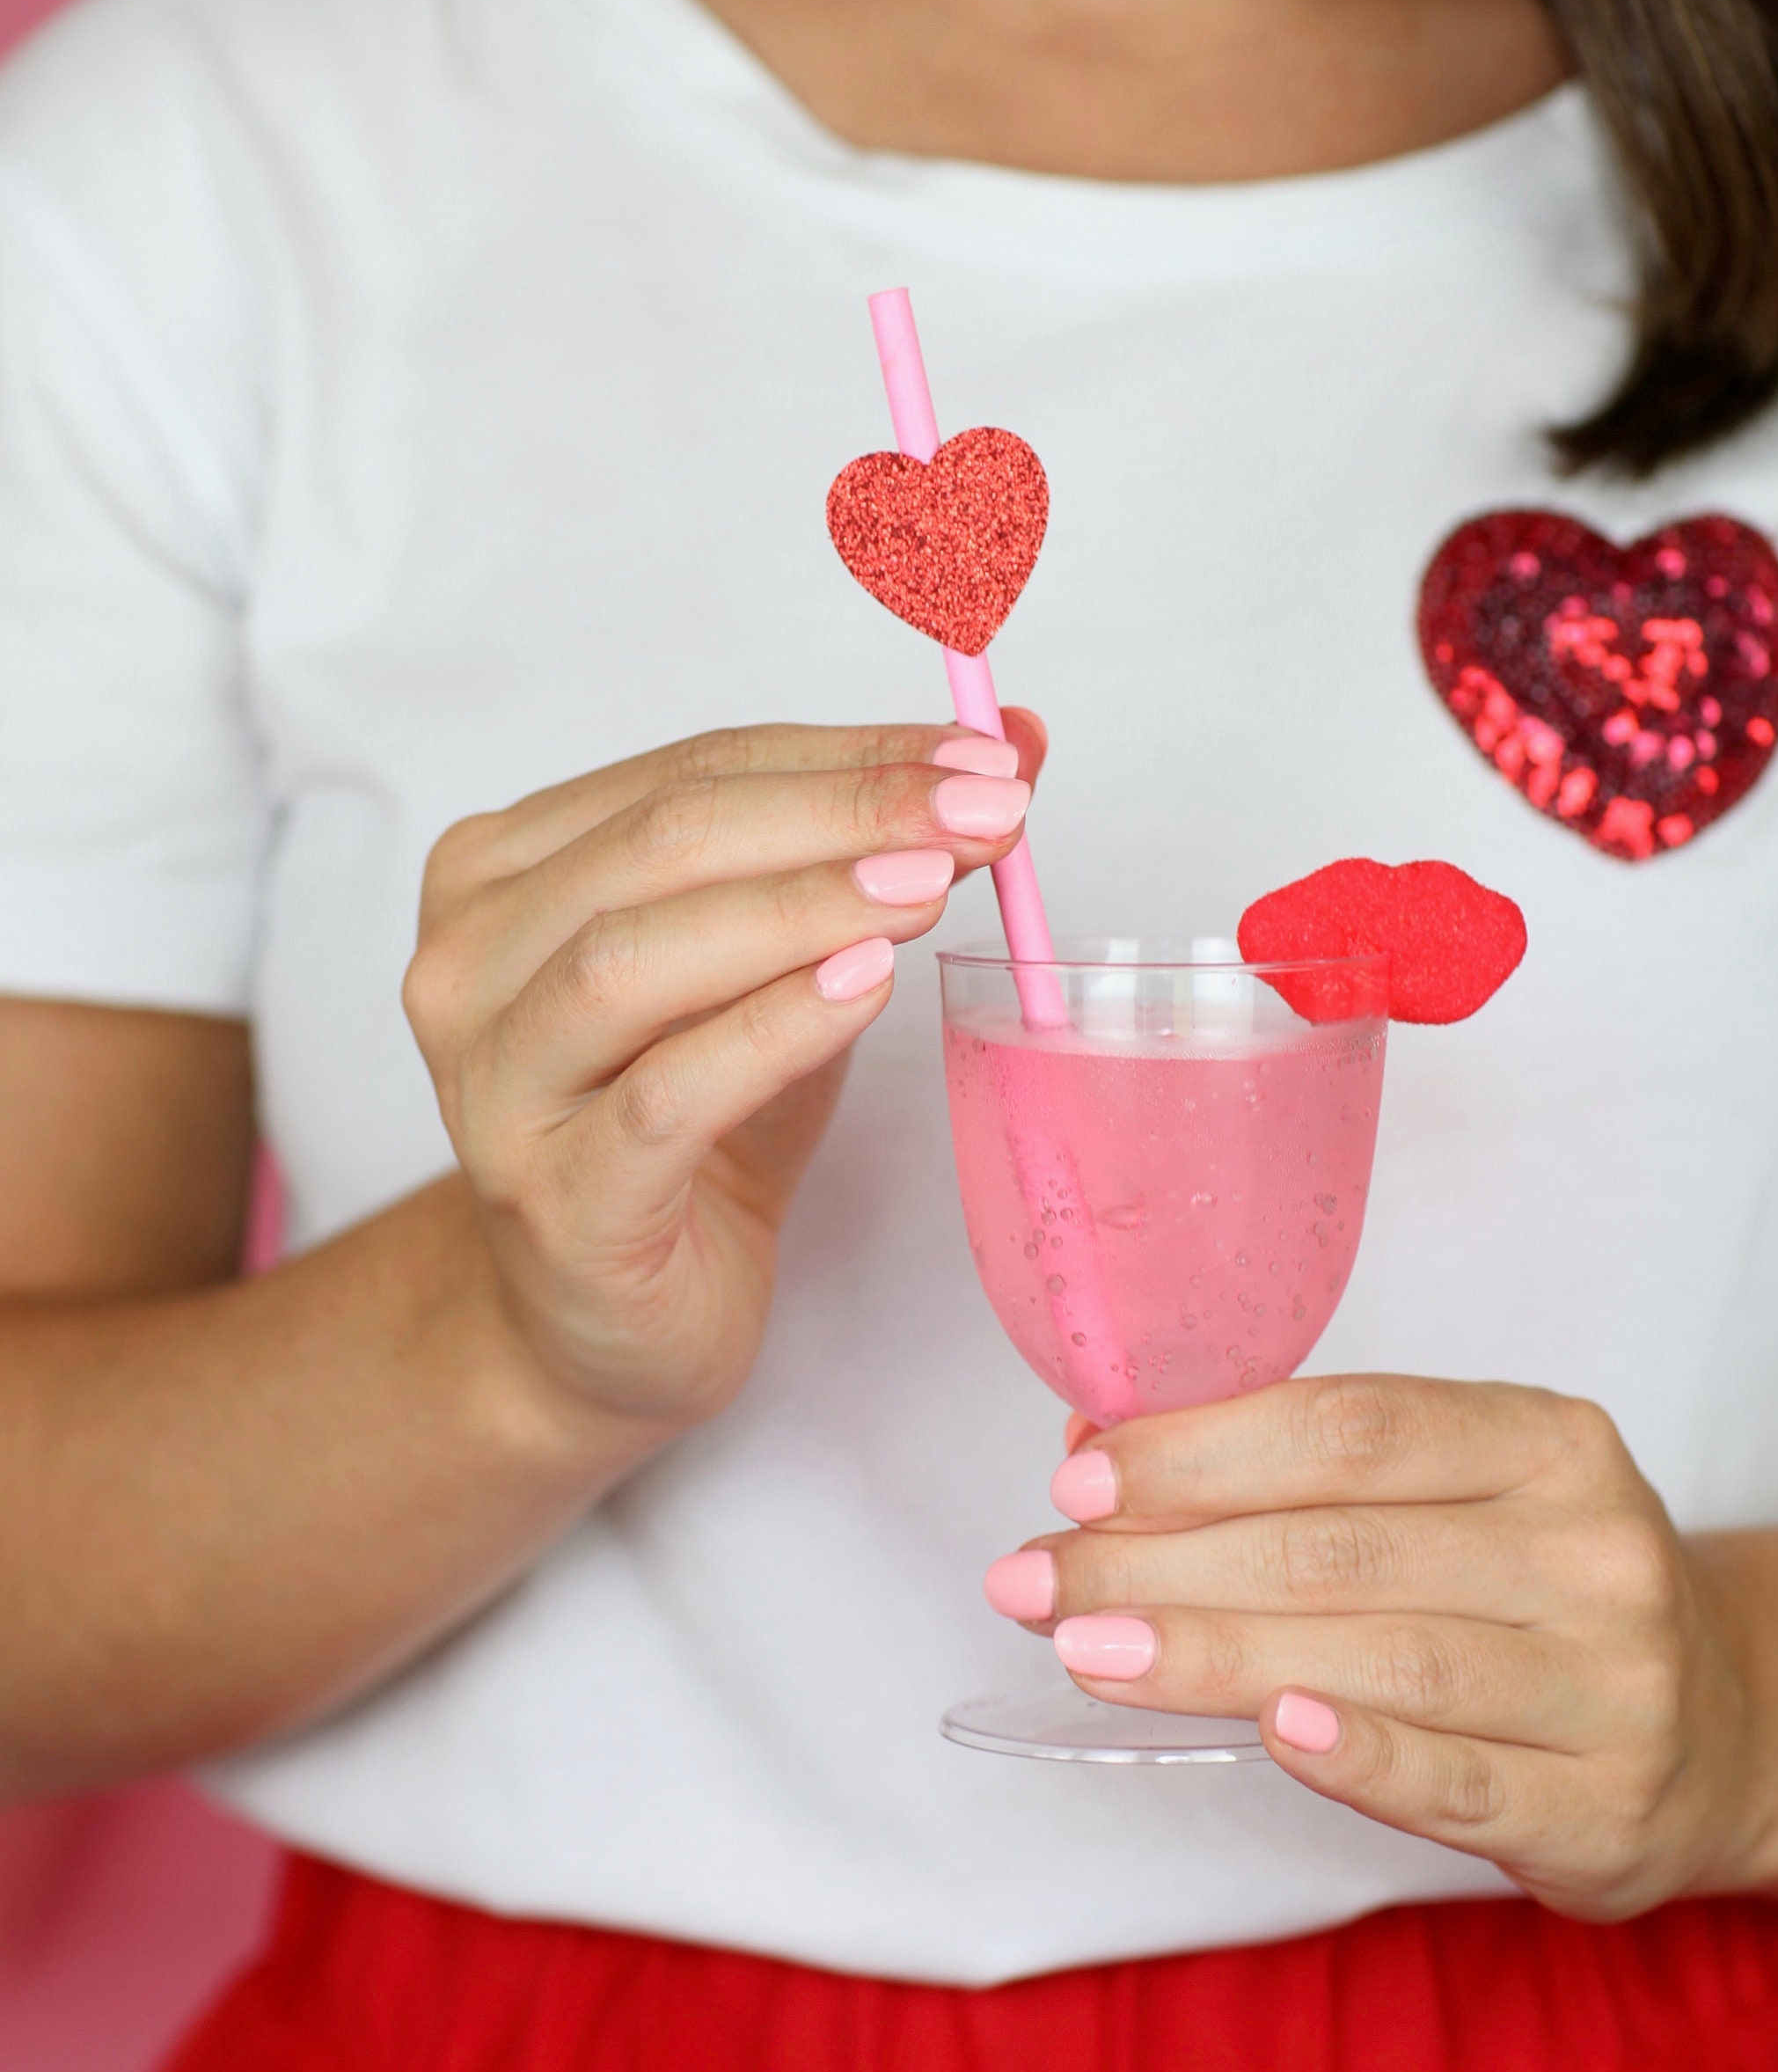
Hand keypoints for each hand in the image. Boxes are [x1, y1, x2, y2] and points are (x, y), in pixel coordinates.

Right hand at [405, 712, 1042, 1432]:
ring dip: (801, 908)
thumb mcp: (776, 974)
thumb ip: (864, 857)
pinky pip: (663, 1094)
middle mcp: (467, 965)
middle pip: (661, 845)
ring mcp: (493, 1086)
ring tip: (931, 885)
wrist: (604, 1326)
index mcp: (501, 875)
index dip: (844, 756)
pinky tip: (865, 986)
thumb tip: (1015, 745)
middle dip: (842, 815)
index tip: (985, 757)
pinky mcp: (553, 1198)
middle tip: (987, 807)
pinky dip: (769, 1029)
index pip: (688, 773)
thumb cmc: (683, 1133)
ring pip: (635, 956)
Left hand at [985, 1374, 1777, 1920]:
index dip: (1205, 1451)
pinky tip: (1270, 1734)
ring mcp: (1613, 1684)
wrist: (1723, 1732)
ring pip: (1384, 1659)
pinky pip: (1462, 1780)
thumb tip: (1090, 1450)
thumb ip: (1297, 1474)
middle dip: (1167, 1561)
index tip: (1080, 1480)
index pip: (1353, 1429)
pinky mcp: (1606, 1807)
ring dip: (1214, 1654)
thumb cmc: (1529, 1598)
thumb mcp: (1452, 1501)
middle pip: (1343, 1547)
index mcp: (1547, 1442)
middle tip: (1038, 1580)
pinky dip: (1361, 1758)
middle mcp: (1592, 1551)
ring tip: (1088, 1648)